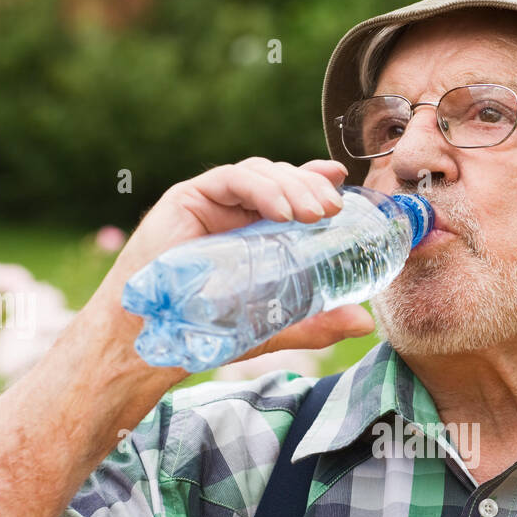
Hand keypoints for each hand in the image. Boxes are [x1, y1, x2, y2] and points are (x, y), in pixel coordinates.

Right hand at [87, 157, 375, 380]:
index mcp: (254, 233)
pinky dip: (261, 189)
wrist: (151, 342)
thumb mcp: (273, 326)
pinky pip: (231, 179)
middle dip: (311, 188)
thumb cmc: (205, 333)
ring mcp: (210, 203)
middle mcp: (233, 212)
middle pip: (280, 180)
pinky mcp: (187, 198)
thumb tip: (365, 323)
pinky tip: (283, 213)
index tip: (344, 185)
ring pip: (259, 174)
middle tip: (336, 210)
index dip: (316, 184)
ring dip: (293, 187)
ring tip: (316, 213)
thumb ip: (315, 322)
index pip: (291, 197)